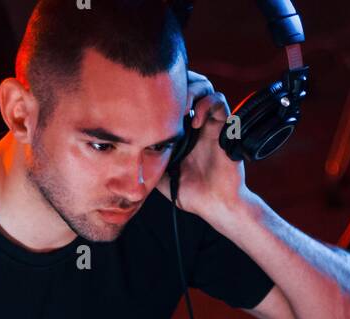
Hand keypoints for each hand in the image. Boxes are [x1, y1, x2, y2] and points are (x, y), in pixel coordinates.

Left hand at [160, 69, 249, 222]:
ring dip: (192, 90)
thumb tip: (124, 149)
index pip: (174, 96)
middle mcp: (197, 122)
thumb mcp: (160, 173)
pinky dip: (207, 104)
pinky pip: (220, 103)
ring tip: (181, 107)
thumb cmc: (191, 193)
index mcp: (182, 129)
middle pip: (189, 84)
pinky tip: (194, 122)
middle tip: (165, 96)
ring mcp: (211, 123)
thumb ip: (147, 158)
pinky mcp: (225, 128)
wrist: (215, 205)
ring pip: (205, 87)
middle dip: (178, 82)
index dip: (163, 89)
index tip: (148, 96)